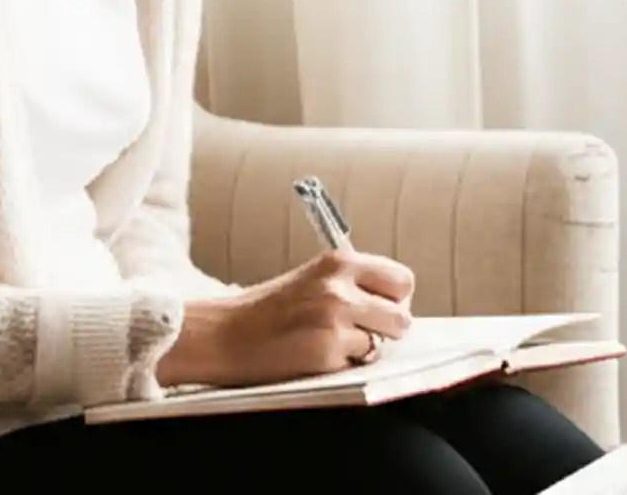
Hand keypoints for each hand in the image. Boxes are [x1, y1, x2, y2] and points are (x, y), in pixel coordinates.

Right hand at [156, 249, 415, 386]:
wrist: (224, 334)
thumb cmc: (269, 310)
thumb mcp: (313, 279)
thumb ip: (353, 285)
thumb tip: (397, 307)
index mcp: (339, 262)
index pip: (402, 280)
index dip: (396, 300)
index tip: (381, 309)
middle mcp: (340, 287)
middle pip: (402, 316)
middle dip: (387, 330)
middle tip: (362, 333)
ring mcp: (334, 320)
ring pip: (383, 343)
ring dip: (364, 349)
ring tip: (332, 343)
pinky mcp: (326, 351)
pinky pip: (357, 364)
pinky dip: (342, 365)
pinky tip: (314, 355)